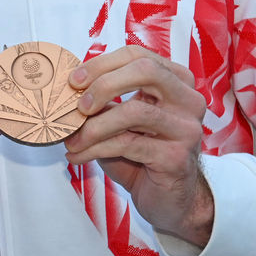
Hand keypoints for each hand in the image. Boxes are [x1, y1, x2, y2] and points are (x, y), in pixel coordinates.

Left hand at [63, 45, 211, 244]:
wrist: (168, 199)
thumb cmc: (141, 154)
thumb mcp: (119, 120)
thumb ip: (102, 100)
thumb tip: (66, 85)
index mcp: (176, 83)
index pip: (138, 56)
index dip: (102, 64)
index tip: (74, 80)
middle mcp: (189, 101)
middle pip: (146, 71)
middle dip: (103, 83)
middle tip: (77, 105)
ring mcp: (187, 129)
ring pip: (134, 111)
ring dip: (93, 126)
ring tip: (71, 139)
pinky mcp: (177, 157)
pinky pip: (128, 144)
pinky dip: (95, 149)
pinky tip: (77, 155)